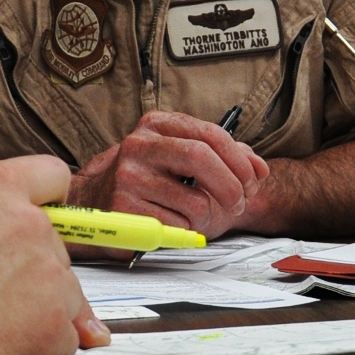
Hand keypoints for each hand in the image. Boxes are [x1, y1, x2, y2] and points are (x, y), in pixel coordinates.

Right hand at [0, 155, 108, 354]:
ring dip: (39, 312)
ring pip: (67, 297)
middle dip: (33, 272)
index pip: (52, 176)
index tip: (36, 225)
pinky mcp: (50, 327)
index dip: (48, 201)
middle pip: (56, 249)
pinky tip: (1, 350)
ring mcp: (48, 278)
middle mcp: (31, 225)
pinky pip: (64, 340)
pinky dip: (41, 348)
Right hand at [67, 110, 268, 238]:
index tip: (252, 181)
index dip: (240, 161)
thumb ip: (224, 158)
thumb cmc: (147, 181)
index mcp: (158, 124)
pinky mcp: (124, 208)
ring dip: (208, 216)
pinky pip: (175, 225)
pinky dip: (185, 230)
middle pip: (201, 158)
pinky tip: (172, 224)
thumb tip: (260, 169)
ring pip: (193, 200)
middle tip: (239, 203)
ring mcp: (129, 176)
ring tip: (198, 217)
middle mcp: (140, 145)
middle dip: (231, 186)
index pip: (211, 134)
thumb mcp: (182, 159)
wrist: (93, 202)